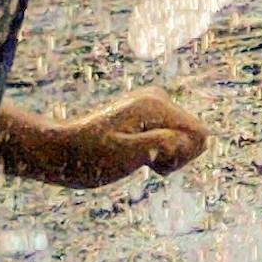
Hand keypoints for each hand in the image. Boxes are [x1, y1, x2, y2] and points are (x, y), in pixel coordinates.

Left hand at [6, 95, 208, 185]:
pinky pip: (172, 138)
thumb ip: (161, 145)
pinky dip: (158, 153)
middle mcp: (159, 99)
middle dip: (175, 157)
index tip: (152, 161)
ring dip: (165, 157)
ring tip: (135, 158)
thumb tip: (197, 137)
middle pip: (194, 137)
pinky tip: (136, 155)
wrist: (61, 150)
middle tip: (141, 162)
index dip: (182, 156)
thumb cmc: (90, 157)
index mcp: (156, 106)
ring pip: (184, 140)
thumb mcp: (125, 156)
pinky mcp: (149, 115)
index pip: (200, 135)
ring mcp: (154, 106)